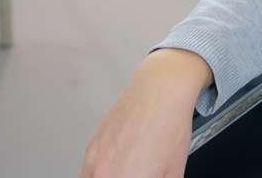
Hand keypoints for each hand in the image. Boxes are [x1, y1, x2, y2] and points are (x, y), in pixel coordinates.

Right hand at [81, 49, 210, 177]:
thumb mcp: (174, 172)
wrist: (160, 91)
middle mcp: (105, 174)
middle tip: (138, 176)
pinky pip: (87, 175)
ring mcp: (93, 163)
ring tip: (129, 172)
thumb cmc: (170, 126)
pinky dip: (99, 177)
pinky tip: (116, 171)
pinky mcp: (90, 151)